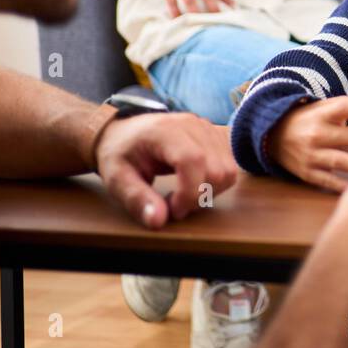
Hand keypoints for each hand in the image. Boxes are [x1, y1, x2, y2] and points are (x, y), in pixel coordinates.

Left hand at [95, 112, 238, 228]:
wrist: (125, 131)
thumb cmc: (120, 153)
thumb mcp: (117, 178)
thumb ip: (137, 199)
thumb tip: (159, 221)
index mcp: (165, 131)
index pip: (194, 161)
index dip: (189, 193)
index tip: (173, 210)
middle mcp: (192, 125)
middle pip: (216, 169)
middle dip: (199, 198)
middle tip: (173, 204)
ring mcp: (207, 129)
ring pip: (228, 171)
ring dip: (209, 193)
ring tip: (183, 194)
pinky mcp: (215, 136)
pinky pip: (230, 167)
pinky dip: (215, 184)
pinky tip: (193, 185)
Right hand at [271, 96, 347, 192]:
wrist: (272, 136)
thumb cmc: (312, 120)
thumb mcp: (329, 109)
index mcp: (322, 113)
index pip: (344, 107)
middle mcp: (316, 134)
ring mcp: (312, 155)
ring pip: (343, 161)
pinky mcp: (308, 173)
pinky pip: (330, 182)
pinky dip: (346, 186)